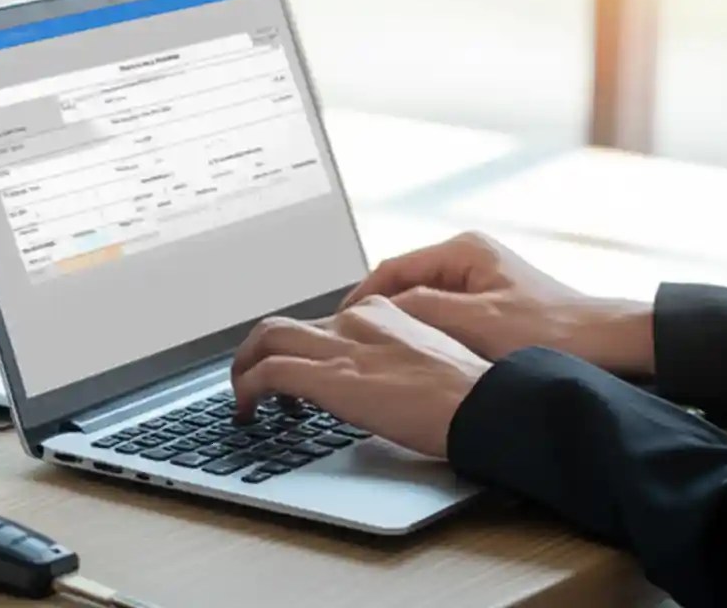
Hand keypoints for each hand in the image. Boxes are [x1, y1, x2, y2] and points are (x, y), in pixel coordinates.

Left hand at [230, 297, 488, 457]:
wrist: (483, 405)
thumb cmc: (468, 395)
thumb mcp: (426, 359)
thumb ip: (393, 357)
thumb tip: (372, 381)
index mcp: (380, 314)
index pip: (321, 322)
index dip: (298, 349)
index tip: (294, 371)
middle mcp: (354, 321)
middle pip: (283, 324)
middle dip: (256, 352)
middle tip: (251, 378)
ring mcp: (339, 347)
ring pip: (265, 338)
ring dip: (243, 367)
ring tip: (243, 396)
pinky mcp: (328, 377)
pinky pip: (268, 372)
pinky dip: (247, 389)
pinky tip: (249, 411)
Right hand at [340, 232, 654, 377]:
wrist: (609, 346)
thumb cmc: (552, 332)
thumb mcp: (475, 322)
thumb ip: (422, 310)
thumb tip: (378, 311)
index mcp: (462, 250)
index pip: (389, 270)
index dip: (358, 299)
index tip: (335, 326)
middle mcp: (468, 257)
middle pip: (400, 284)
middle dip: (373, 314)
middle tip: (348, 343)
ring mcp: (479, 279)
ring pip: (418, 303)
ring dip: (397, 326)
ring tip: (375, 352)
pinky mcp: (489, 303)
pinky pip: (438, 315)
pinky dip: (421, 333)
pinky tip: (414, 357)